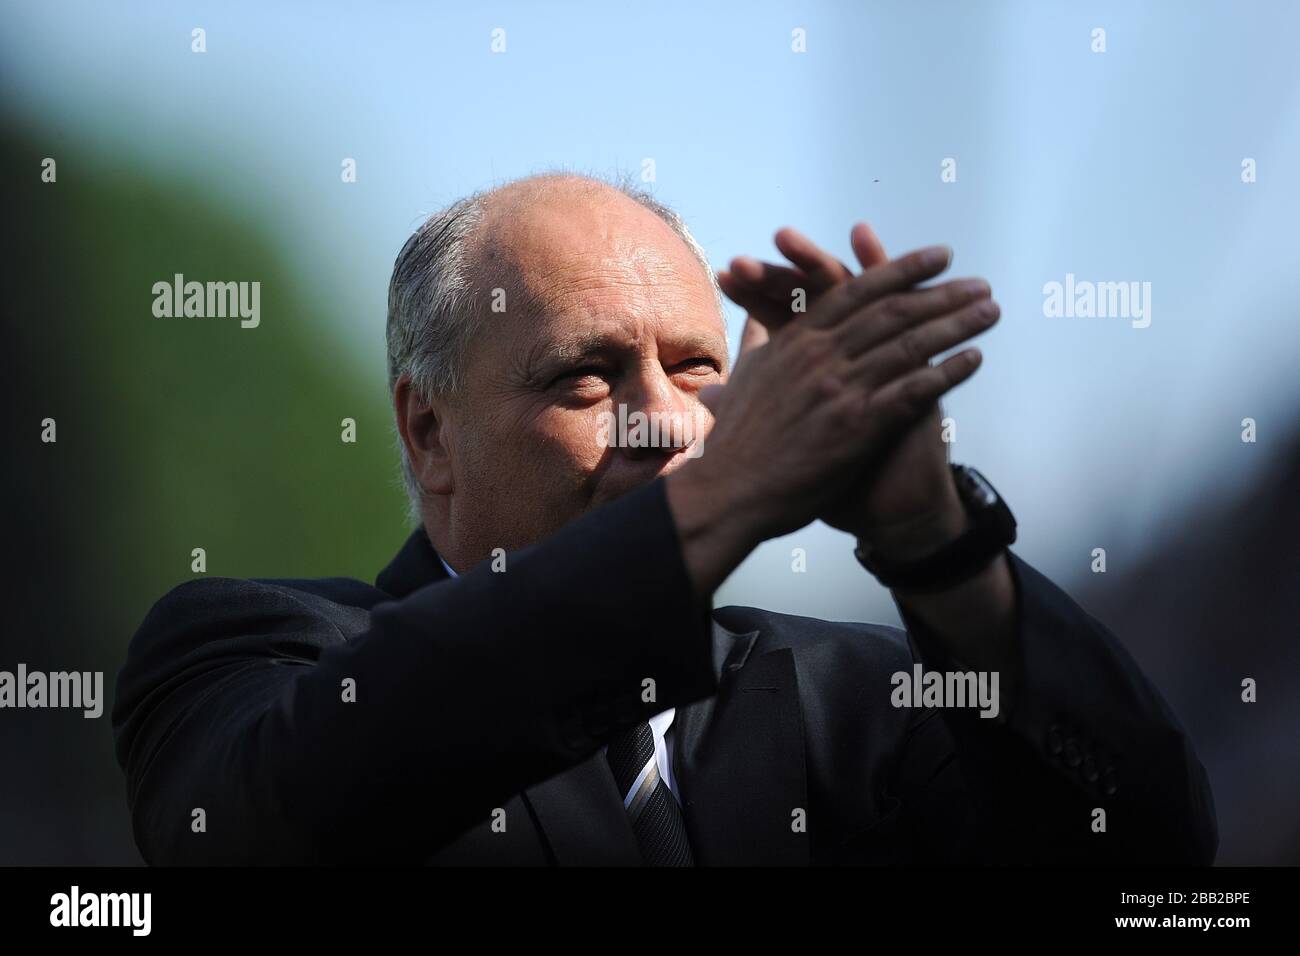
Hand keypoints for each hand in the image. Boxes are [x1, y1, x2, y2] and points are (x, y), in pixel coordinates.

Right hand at [717, 225, 999, 559]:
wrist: (727, 493)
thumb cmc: (733, 442)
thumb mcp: (743, 379)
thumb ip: (757, 343)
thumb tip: (755, 317)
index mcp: (795, 341)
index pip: (857, 291)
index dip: (901, 269)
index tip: (938, 256)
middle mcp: (820, 357)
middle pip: (892, 311)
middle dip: (941, 293)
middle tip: (980, 283)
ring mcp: (839, 390)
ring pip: (909, 344)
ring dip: (956, 324)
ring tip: (990, 310)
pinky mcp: (855, 427)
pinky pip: (912, 390)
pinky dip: (947, 372)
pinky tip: (975, 359)